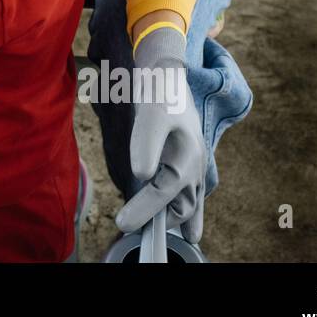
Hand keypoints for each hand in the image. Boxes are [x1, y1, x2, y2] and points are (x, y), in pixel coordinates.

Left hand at [115, 26, 205, 243]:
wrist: (168, 76)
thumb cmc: (159, 94)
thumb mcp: (150, 114)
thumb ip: (146, 144)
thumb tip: (142, 175)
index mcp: (186, 156)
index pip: (162, 192)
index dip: (143, 210)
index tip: (122, 223)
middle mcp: (194, 166)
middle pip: (179, 205)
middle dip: (159, 221)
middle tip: (133, 230)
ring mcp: (194, 166)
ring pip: (189, 204)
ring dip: (178, 221)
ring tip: (172, 240)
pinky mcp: (187, 163)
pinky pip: (192, 195)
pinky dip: (190, 213)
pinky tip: (191, 231)